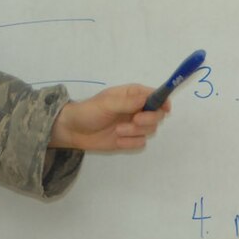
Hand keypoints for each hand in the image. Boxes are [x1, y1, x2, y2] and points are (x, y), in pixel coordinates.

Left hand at [49, 84, 167, 151]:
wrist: (74, 131)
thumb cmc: (89, 111)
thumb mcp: (107, 103)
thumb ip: (128, 102)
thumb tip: (148, 99)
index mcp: (133, 95)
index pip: (156, 96)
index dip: (163, 101)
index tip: (164, 109)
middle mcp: (137, 109)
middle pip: (157, 115)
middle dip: (148, 119)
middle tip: (134, 121)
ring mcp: (134, 125)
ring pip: (150, 130)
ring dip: (135, 132)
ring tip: (117, 131)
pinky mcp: (129, 140)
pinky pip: (140, 143)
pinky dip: (130, 143)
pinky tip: (117, 140)